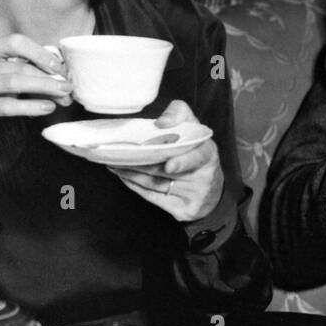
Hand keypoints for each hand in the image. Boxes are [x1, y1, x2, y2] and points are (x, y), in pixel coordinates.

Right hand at [0, 35, 73, 145]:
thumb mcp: (1, 78)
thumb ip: (25, 73)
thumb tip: (62, 78)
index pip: (16, 42)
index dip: (40, 53)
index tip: (59, 67)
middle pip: (20, 66)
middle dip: (49, 78)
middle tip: (68, 88)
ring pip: (15, 83)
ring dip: (44, 89)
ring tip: (63, 97)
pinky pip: (6, 105)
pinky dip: (30, 106)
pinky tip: (46, 107)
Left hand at [107, 100, 223, 223]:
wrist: (212, 191)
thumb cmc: (196, 154)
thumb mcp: (194, 129)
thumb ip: (179, 115)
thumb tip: (162, 123)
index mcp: (208, 154)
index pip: (198, 156)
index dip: (183, 162)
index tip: (169, 165)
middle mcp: (204, 177)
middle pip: (165, 171)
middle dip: (140, 163)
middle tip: (118, 155)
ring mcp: (193, 196)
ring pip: (154, 184)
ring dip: (130, 172)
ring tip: (113, 162)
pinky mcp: (182, 211)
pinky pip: (152, 197)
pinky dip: (134, 185)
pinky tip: (123, 175)